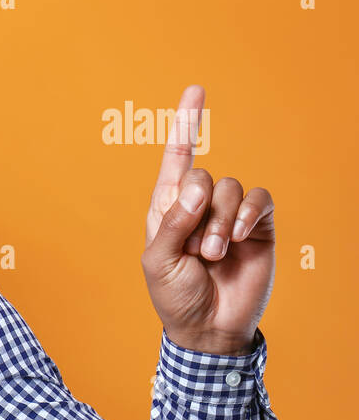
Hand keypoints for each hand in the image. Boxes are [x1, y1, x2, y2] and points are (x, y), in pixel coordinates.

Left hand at [140, 85, 274, 355]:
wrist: (209, 328)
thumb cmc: (175, 296)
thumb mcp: (160, 261)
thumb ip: (174, 221)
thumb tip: (197, 186)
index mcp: (167, 209)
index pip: (176, 159)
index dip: (185, 125)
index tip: (195, 90)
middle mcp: (198, 206)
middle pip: (203, 176)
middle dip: (197, 212)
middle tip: (197, 250)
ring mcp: (229, 215)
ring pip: (230, 188)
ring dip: (219, 223)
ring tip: (213, 255)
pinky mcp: (257, 226)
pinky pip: (258, 200)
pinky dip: (246, 214)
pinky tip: (238, 238)